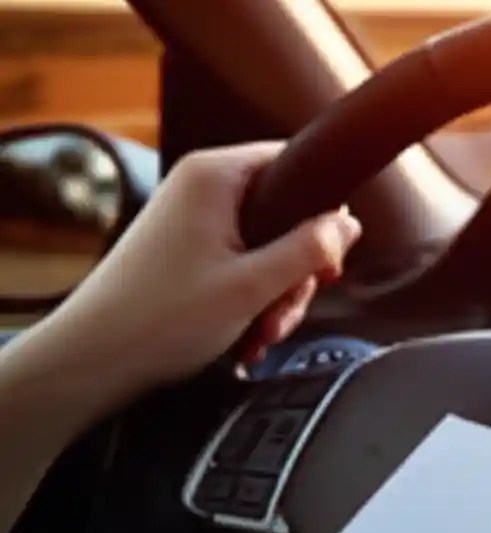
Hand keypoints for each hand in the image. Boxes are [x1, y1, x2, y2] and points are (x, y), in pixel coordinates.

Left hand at [0, 142, 361, 532]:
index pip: (296, 164)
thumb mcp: (253, 287)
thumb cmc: (160, 320)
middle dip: (296, 272)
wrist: (91, 360)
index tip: (326, 262)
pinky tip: (245, 334)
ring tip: (260, 331)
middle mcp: (202, 187)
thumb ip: (309, 251)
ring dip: (276, 295)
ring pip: (267, 247)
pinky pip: (241, 264)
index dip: (323, 213)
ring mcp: (192, 218)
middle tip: (284, 310)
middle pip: (286, 214)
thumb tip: (348, 225)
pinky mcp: (186, 249)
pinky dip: (252, 300)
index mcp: (215, 176)